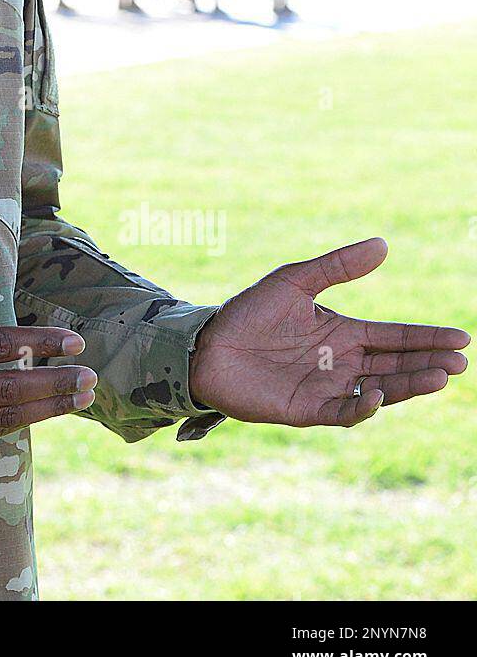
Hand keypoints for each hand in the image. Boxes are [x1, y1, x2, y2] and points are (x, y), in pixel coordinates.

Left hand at [190, 237, 468, 426]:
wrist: (205, 345)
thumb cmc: (248, 313)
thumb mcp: (294, 281)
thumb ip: (337, 266)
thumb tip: (383, 244)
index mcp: (343, 333)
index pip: (394, 336)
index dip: (426, 337)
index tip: (462, 337)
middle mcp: (341, 363)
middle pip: (395, 365)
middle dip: (428, 364)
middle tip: (458, 362)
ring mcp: (327, 388)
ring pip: (379, 389)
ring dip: (408, 385)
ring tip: (438, 376)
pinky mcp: (306, 410)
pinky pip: (342, 412)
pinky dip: (361, 406)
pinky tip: (376, 393)